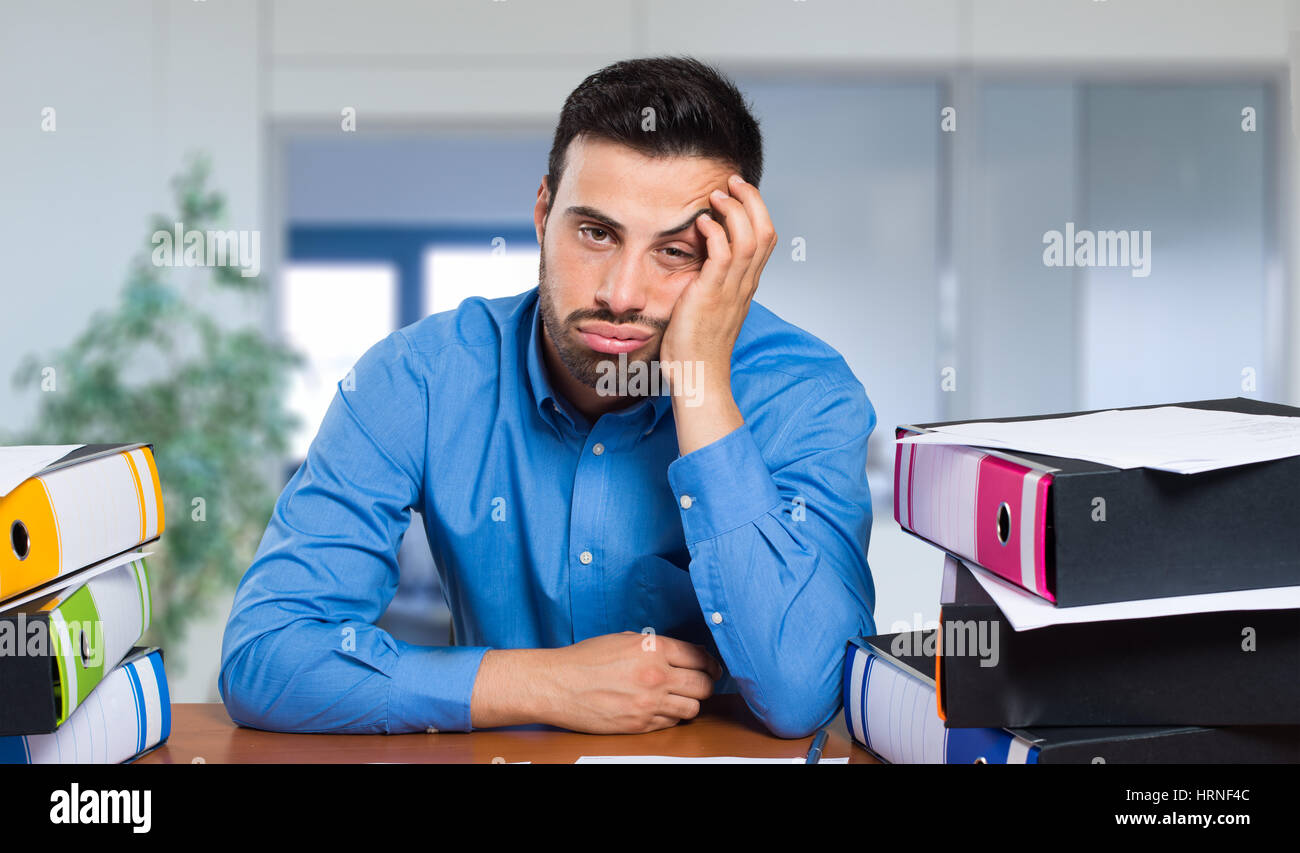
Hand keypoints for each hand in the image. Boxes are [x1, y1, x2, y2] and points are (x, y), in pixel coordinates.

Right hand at [535, 631, 722, 733]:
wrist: (558, 685)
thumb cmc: (585, 660)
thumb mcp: (624, 639)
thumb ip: (655, 646)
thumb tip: (683, 652)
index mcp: (653, 649)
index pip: (699, 657)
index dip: (709, 663)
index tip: (711, 667)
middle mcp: (656, 675)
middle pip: (703, 685)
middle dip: (705, 683)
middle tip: (700, 683)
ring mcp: (649, 702)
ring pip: (692, 708)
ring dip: (689, 703)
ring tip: (679, 698)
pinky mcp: (640, 724)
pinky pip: (671, 723)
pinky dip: (670, 716)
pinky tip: (660, 708)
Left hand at [658, 173, 777, 390]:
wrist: (698, 377)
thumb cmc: (697, 347)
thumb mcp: (711, 307)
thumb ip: (713, 283)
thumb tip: (702, 261)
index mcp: (747, 286)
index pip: (766, 239)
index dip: (756, 210)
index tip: (738, 193)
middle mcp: (745, 285)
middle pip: (765, 231)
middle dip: (751, 200)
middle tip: (731, 182)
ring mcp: (731, 290)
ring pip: (749, 237)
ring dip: (734, 210)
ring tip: (715, 195)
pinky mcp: (712, 295)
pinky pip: (723, 254)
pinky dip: (715, 232)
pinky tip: (701, 223)